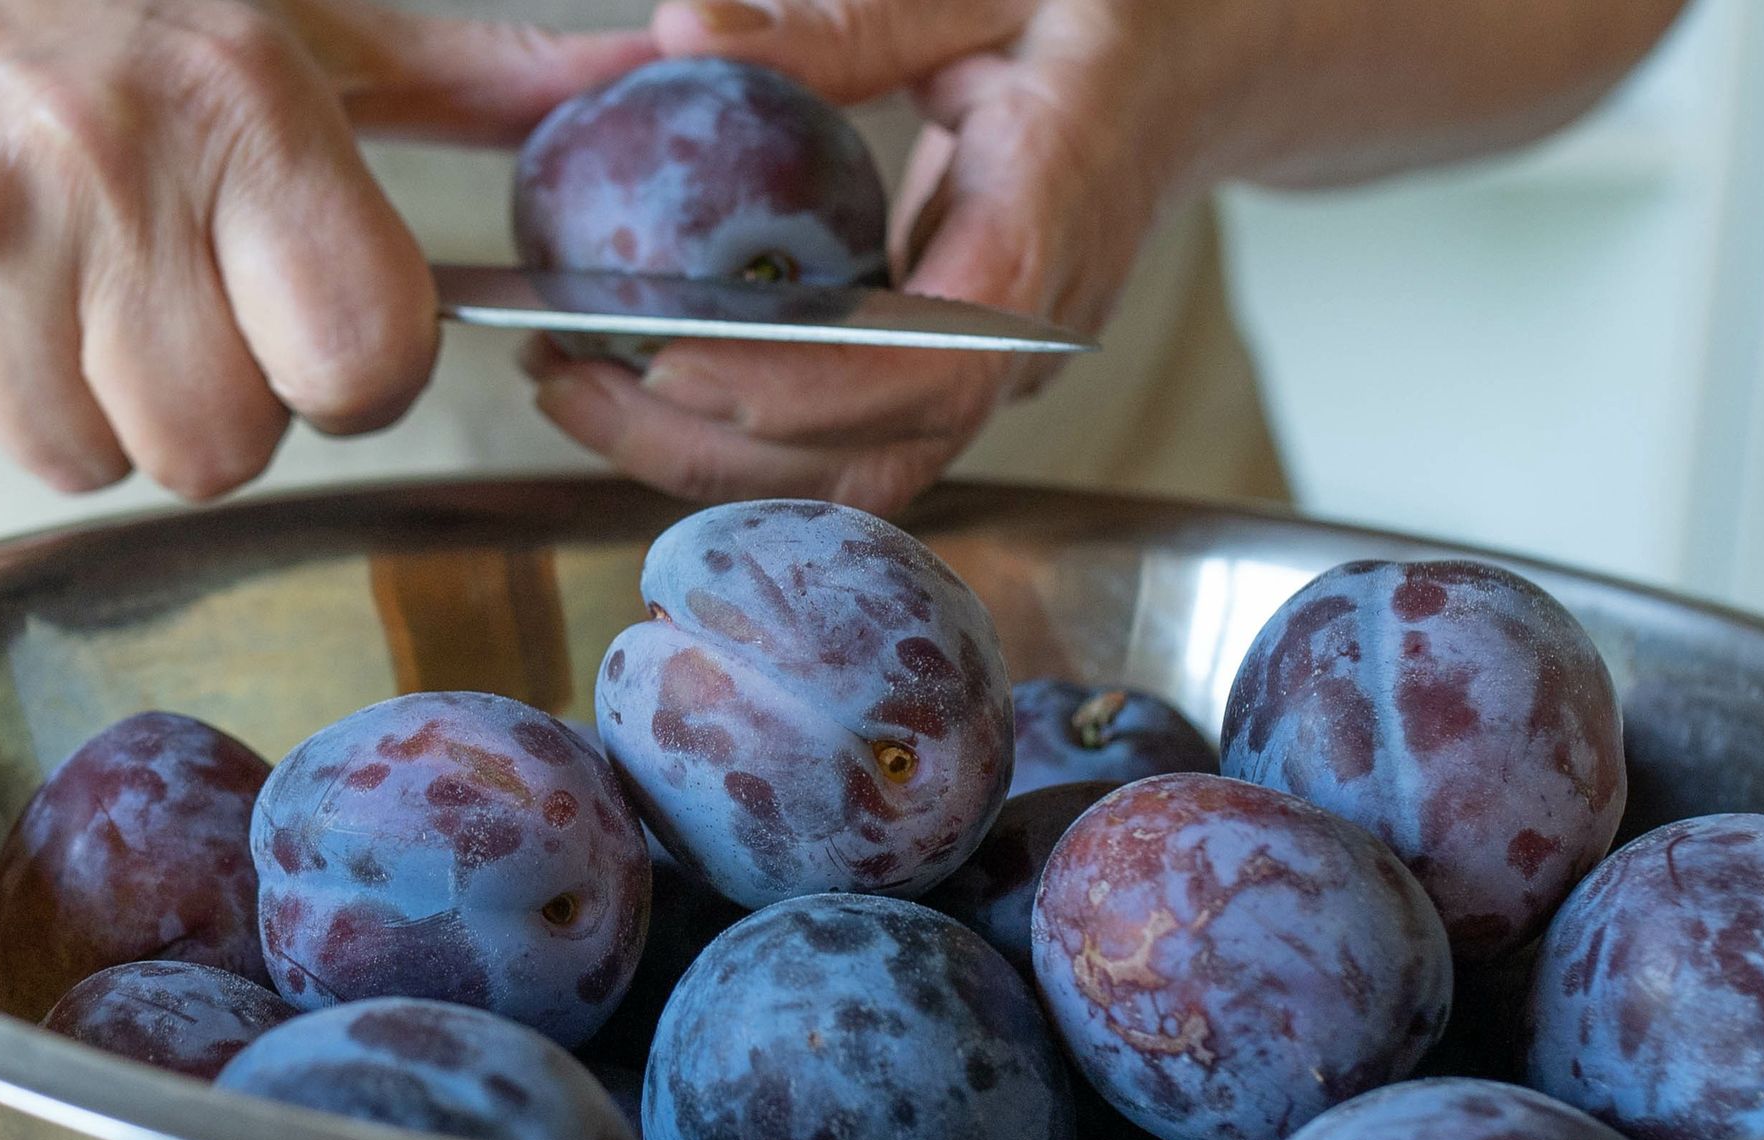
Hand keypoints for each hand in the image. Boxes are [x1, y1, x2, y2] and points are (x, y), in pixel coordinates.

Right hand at [0, 0, 651, 497]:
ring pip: (90, 464)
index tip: (327, 339)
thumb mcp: (297, 6)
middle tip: (180, 303)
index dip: (361, 378)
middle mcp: (102, 179)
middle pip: (220, 453)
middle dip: (220, 405)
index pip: (363, 363)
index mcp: (239, 109)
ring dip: (97, 401)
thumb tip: (634, 81)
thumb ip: (466, 77)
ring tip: (68, 276)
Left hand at [528, 0, 1199, 515]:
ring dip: (710, 455)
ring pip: (856, 470)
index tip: (673, 366)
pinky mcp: (957, 375)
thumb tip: (682, 34)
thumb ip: (846, 20)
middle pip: (875, 455)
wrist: (1198, 71)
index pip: (934, 364)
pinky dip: (744, 432)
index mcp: (1045, 232)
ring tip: (576, 385)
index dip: (803, 390)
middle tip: (565, 381)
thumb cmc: (1104, 16)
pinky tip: (643, 379)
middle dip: (711, 446)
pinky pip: (852, 438)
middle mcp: (1025, 337)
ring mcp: (996, 372)